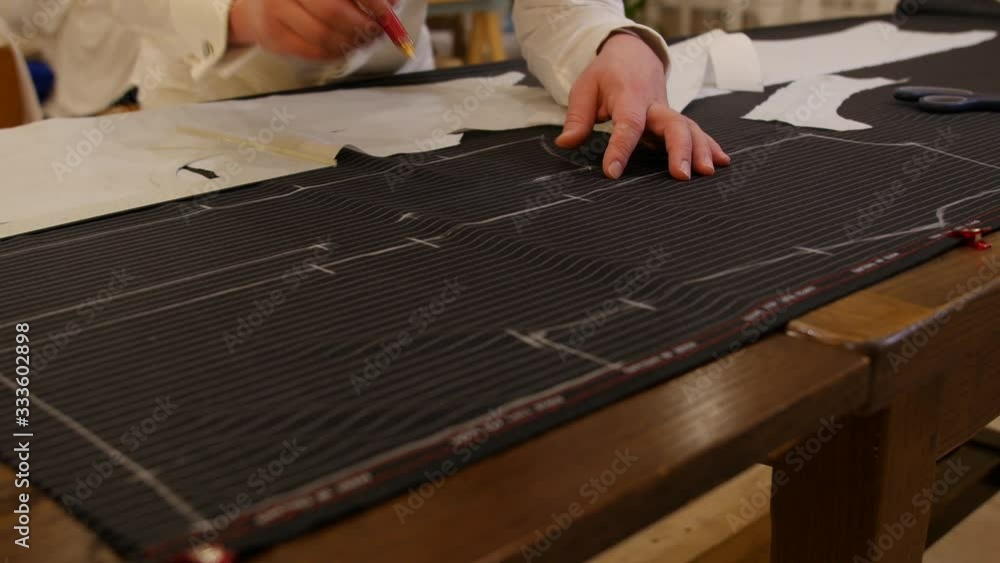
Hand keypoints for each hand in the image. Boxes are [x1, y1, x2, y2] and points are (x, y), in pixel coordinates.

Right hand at [229, 0, 393, 59]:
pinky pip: (315, 51)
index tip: (388, 13)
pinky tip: (343, 46)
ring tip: (362, 41)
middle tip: (376, 32)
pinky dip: (336, 53)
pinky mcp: (275, 36)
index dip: (372, 2)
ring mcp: (277, 11)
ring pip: (324, 36)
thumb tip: (392, 3)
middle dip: (362, 26)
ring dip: (351, 43)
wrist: (258, 6)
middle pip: (333, 10)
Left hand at [556, 33, 730, 180]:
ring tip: (706, 173)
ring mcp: (668, 113)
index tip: (612, 172)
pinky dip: (711, 146)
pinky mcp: (675, 120)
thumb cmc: (606, 74)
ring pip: (691, 129)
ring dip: (701, 150)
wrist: (633, 54)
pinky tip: (722, 162)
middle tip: (681, 175)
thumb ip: (577, 117)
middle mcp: (654, 105)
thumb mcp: (585, 88)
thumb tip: (565, 143)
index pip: (627, 124)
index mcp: (629, 97)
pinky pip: (697, 132)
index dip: (620, 148)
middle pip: (673, 124)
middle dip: (680, 149)